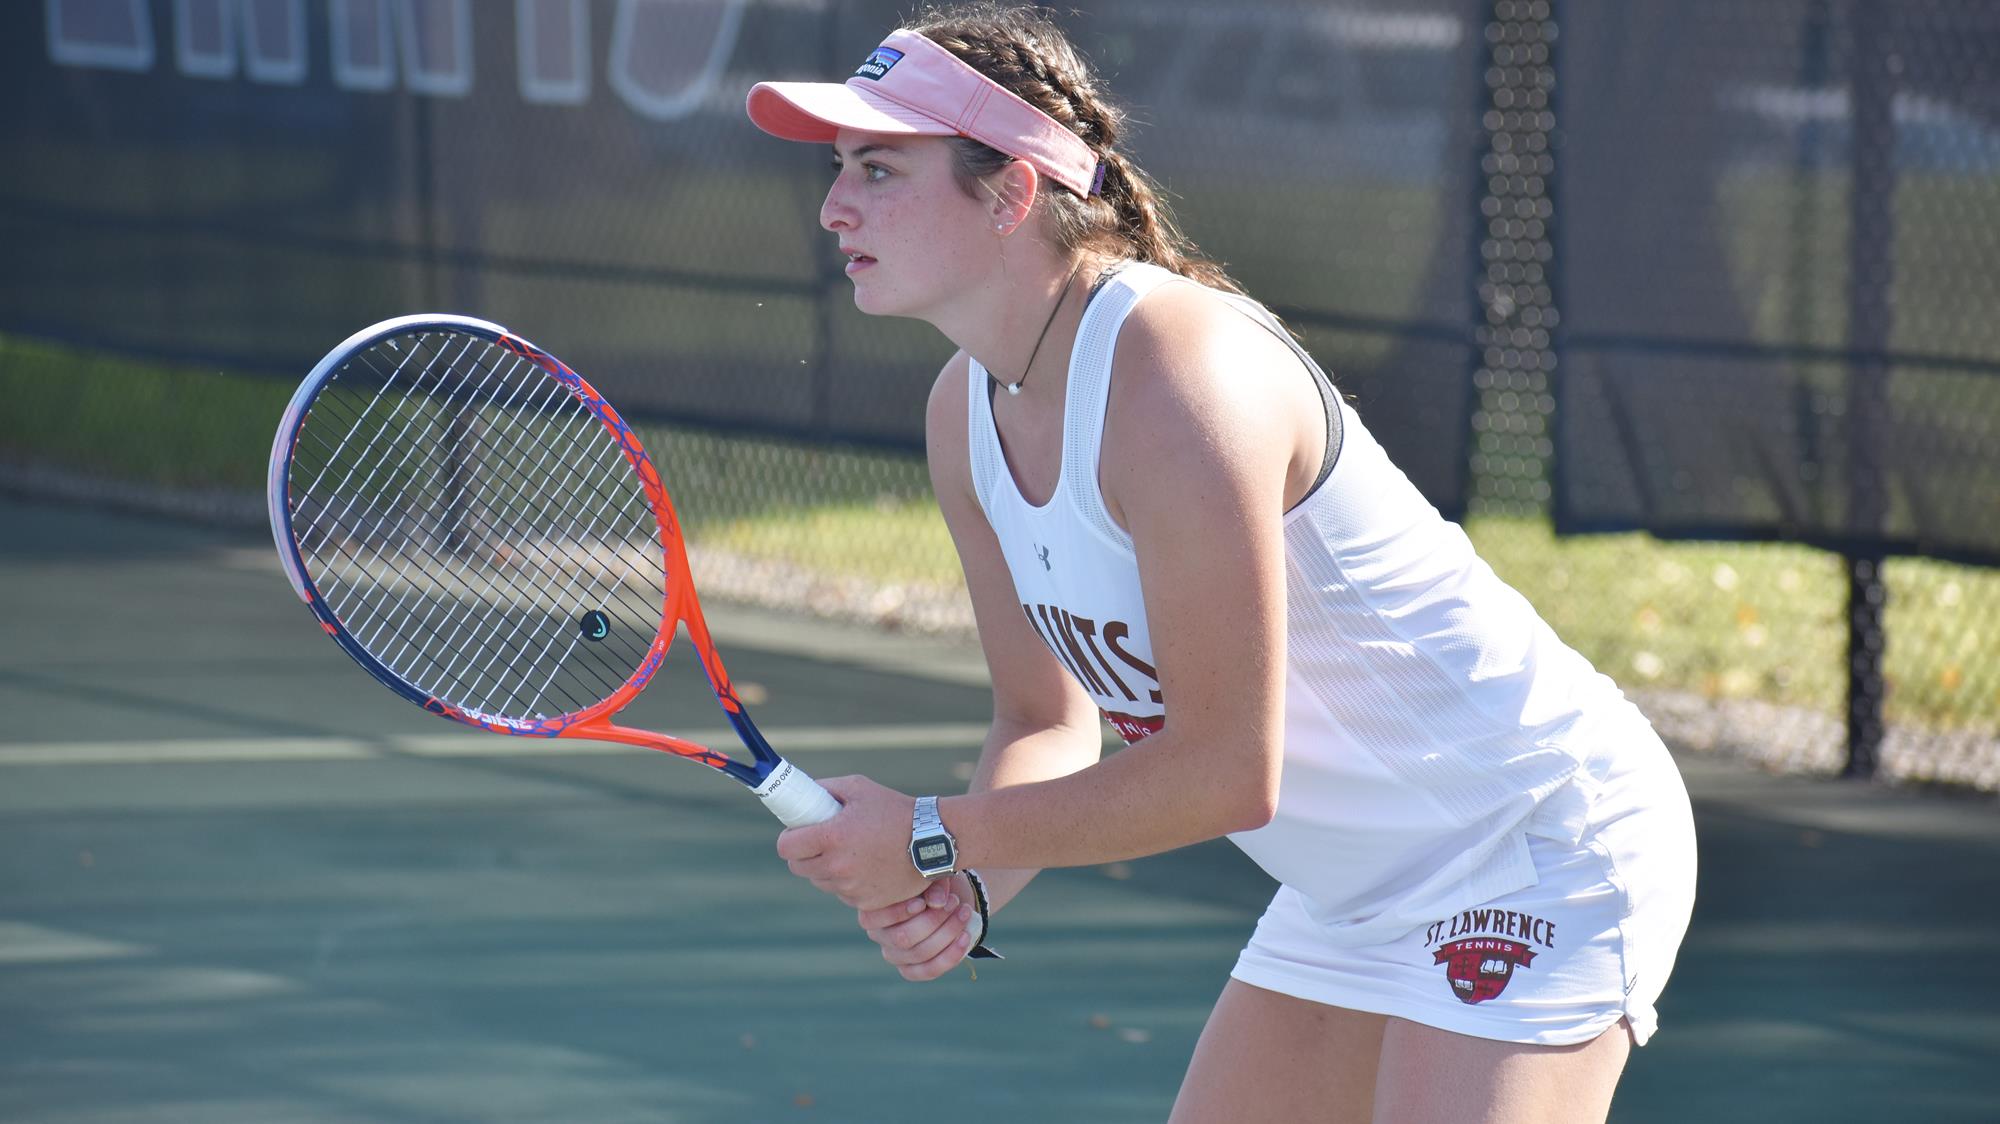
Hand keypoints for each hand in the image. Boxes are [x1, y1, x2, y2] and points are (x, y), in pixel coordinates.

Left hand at [775, 775, 930, 910]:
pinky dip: (847, 882)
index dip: (789, 838)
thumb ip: (825, 789)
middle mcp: (838, 867)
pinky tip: (865, 866)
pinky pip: (842, 894)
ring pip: (820, 881)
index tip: (799, 832)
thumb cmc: (895, 810)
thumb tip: (802, 794)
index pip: (786, 847)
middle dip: (804, 853)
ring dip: (825, 869)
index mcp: (832, 837)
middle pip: (798, 867)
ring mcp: (851, 888)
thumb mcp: (858, 788)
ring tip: (849, 852)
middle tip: (821, 841)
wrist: (933, 840)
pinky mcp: (865, 903)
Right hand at [857, 875, 980, 980]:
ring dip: (947, 933)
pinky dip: (951, 955)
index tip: (922, 902)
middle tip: (953, 902)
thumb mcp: (929, 874)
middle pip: (902, 938)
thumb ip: (931, 884)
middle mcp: (879, 936)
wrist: (945, 896)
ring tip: (964, 913)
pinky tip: (965, 936)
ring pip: (919, 954)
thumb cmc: (929, 881)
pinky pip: (929, 970)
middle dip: (933, 920)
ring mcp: (894, 956)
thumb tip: (937, 901)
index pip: (872, 919)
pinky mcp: (911, 970)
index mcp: (872, 910)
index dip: (897, 913)